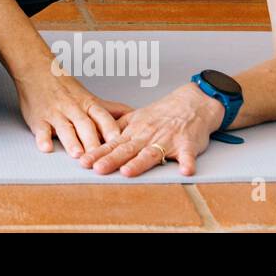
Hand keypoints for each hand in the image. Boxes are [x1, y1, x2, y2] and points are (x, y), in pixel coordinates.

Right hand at [14, 57, 135, 156]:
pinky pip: (40, 129)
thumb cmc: (64, 88)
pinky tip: (46, 147)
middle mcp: (73, 109)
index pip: (103, 118)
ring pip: (65, 128)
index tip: (120, 143)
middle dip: (93, 142)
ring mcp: (55, 114)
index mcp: (88, 105)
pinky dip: (42, 138)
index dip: (111, 131)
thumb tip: (135, 116)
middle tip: (99, 158)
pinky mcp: (38, 118)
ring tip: (77, 154)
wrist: (36, 69)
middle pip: (85, 126)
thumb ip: (111, 110)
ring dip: (71, 141)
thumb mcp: (90, 97)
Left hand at [79, 84, 225, 176]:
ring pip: (151, 152)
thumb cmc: (162, 114)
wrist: (191, 103)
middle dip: (111, 159)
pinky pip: (188, 155)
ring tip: (128, 172)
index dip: (98, 153)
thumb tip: (97, 139)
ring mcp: (167, 140)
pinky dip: (187, 163)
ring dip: (139, 163)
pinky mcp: (187, 144)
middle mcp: (148, 135)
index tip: (84, 162)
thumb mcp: (136, 118)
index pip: (112, 144)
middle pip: (127, 149)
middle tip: (97, 168)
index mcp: (135, 131)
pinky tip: (184, 171)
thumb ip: (118, 129)